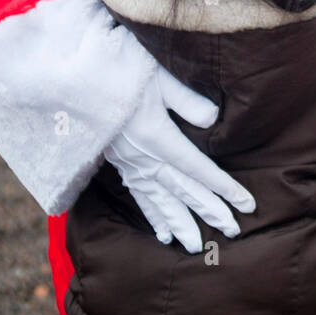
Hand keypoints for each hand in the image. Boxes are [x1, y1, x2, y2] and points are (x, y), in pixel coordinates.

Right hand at [105, 64, 254, 252]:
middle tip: (233, 232)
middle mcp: (144, 157)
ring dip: (180, 224)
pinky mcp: (117, 162)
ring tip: (196, 246)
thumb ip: (186, 100)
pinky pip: (138, 196)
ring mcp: (129, 162)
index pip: (198, 169)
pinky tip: (162, 234)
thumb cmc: (117, 68)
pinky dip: (152, 216)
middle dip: (209, 211)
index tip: (245, 204)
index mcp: (157, 137)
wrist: (70, 74)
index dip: (223, 188)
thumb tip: (213, 120)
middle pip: (183, 190)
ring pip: (160, 201)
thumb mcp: (156, 76)